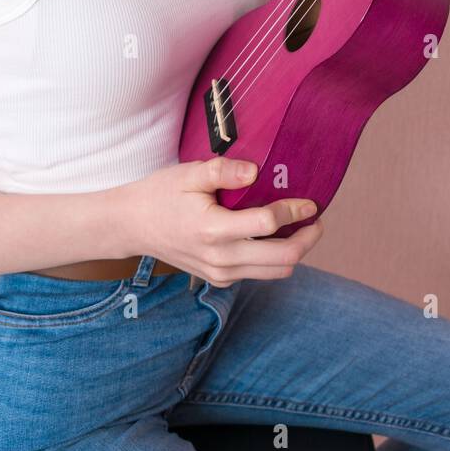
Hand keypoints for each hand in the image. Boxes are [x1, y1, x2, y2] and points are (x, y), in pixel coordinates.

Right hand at [110, 156, 323, 286]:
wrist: (133, 226)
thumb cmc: (161, 194)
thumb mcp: (189, 174)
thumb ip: (223, 171)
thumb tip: (256, 171)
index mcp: (214, 230)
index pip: (268, 224)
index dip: (295, 211)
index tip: (311, 201)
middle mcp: (221, 259)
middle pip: (283, 259)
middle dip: (307, 239)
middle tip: (316, 221)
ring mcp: (220, 273)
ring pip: (275, 272)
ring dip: (295, 252)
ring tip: (301, 228)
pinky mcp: (220, 279)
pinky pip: (258, 273)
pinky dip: (274, 258)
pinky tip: (273, 236)